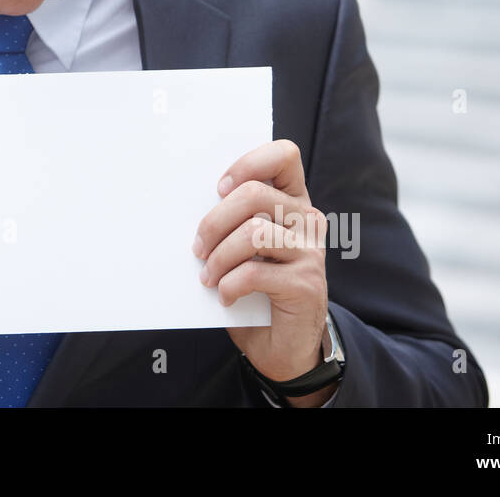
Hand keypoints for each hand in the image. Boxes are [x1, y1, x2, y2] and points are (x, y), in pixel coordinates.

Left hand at [191, 139, 332, 405]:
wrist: (284, 345)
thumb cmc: (257, 289)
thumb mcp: (243, 248)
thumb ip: (232, 221)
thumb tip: (189, 203)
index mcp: (292, 201)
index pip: (283, 155)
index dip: (247, 165)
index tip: (219, 189)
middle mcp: (307, 219)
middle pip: (254, 194)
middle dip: (214, 221)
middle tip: (198, 248)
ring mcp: (311, 251)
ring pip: (253, 233)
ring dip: (219, 257)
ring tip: (209, 276)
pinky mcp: (307, 283)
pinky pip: (255, 272)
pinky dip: (230, 285)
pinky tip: (226, 295)